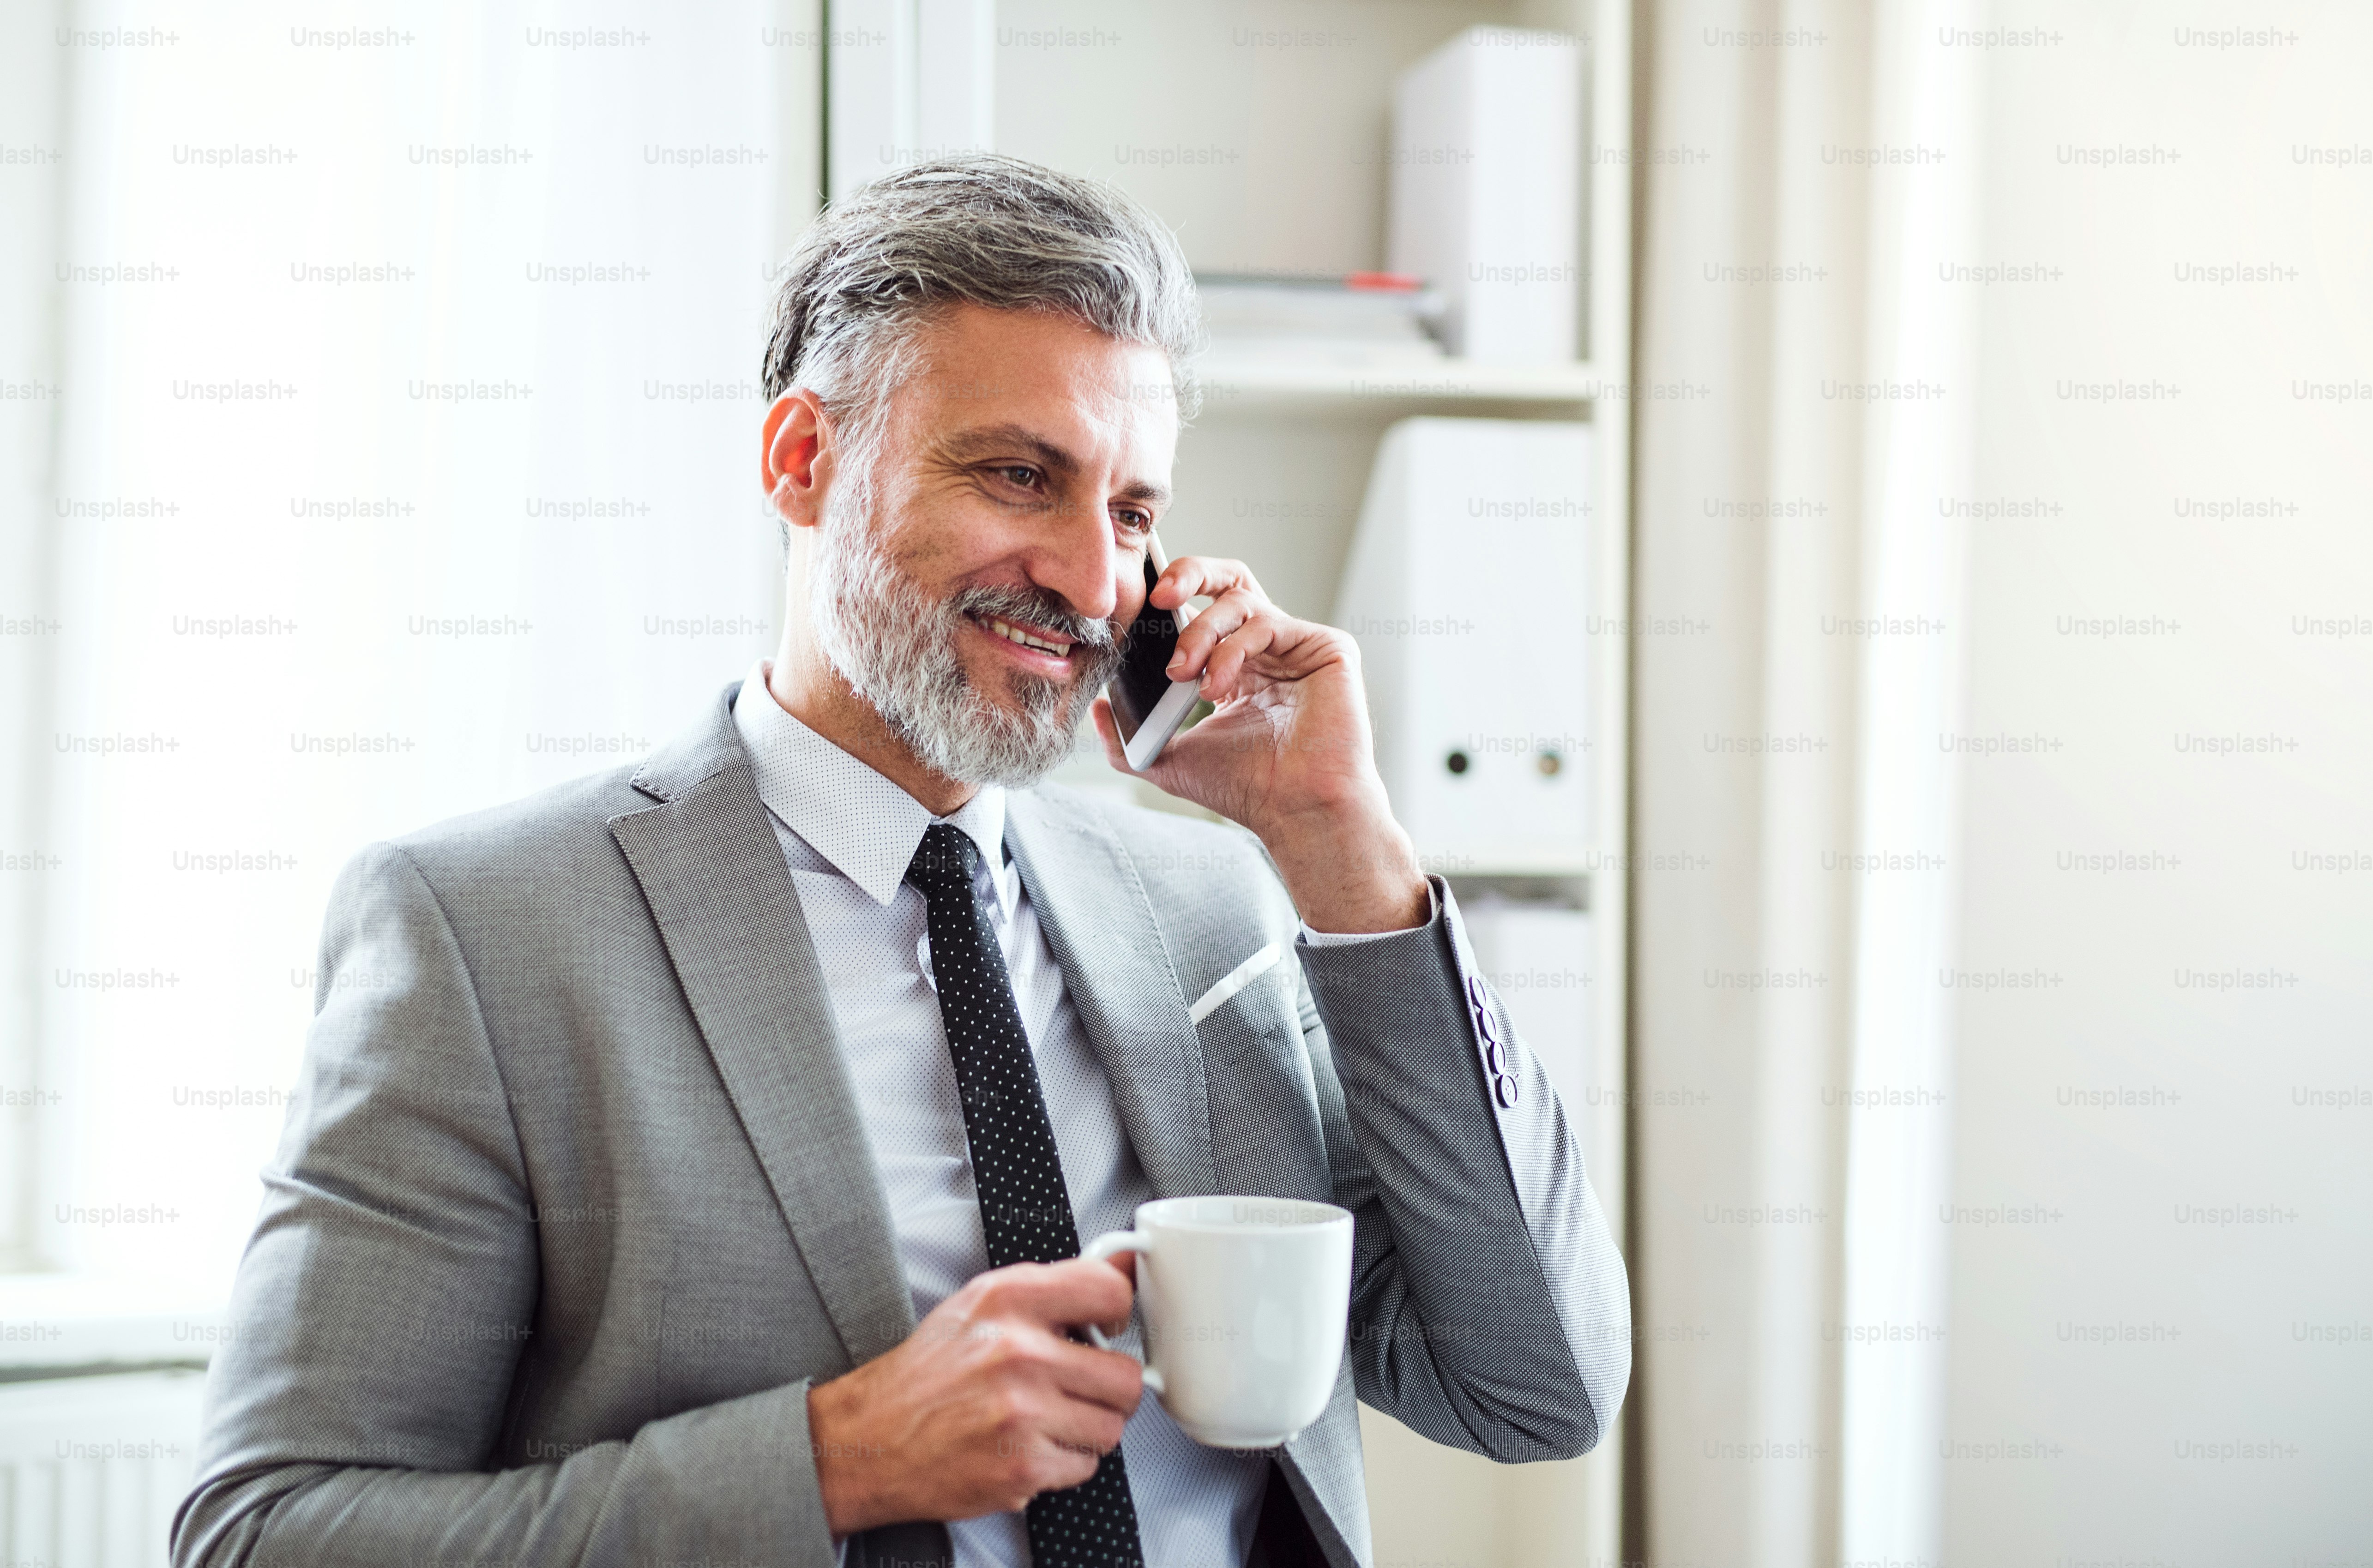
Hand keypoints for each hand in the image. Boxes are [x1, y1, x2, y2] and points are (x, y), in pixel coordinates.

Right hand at [805, 1256, 1142, 1535]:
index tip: (1108, 1327)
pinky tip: (1027, 1446)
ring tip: (1046, 1417)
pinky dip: (1063, 1462)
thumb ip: (1056, 1284)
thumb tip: (1130, 1263)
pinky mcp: (1023, 1468)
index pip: (1109, 1291)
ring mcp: (1022, 1413)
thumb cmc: (931, 1371)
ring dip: (1086, 1428)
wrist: (872, 1439)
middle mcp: (1017, 1352)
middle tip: (1079, 1386)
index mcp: (1008, 1299)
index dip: (1119, 1311)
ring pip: (1111, 1427)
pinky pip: (1085, 1466)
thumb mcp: (983, 1302)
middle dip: (1109, 1387)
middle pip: (1125, 1376)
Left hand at [1091, 555, 1427, 933]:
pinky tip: (1217, 687)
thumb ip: (1127, 739)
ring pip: (1241, 600)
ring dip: (1200, 632)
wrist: (1295, 810)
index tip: (1137, 612)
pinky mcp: (1326, 647)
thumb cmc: (1245, 789)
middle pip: (1229, 581)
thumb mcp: (1168, 762)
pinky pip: (1269, 623)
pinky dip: (1232, 649)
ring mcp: (1298, 645)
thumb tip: (1095, 709)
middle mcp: (1268, 649)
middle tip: (1158, 596)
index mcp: (1237, 665)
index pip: (1203, 609)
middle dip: (1191, 573)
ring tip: (1182, 673)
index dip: (1172, 601)